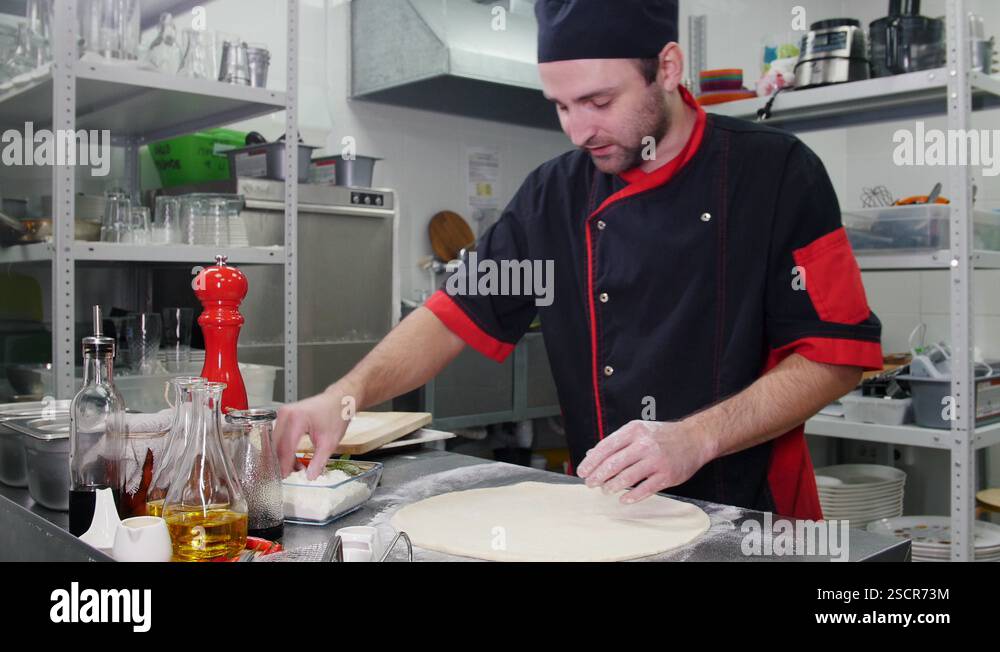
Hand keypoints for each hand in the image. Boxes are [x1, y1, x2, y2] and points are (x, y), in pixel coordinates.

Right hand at [274, 382, 357, 479]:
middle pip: (276, 445)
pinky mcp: (283, 416)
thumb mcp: (330, 442)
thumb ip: (319, 461)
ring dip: (282, 456)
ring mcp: (282, 413)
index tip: (284, 477)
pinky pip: (278, 436)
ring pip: (275, 442)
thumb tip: (309, 477)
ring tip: (296, 466)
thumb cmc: (336, 416)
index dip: (284, 465)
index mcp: (297, 419)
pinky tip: (293, 457)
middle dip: (282, 462)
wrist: (338, 400)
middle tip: (290, 474)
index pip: (285, 447)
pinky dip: (283, 449)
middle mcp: (286, 414)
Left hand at [575, 420, 714, 503]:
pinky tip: (623, 499)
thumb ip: (615, 442)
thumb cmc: (662, 435)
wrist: (694, 438)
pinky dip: (631, 496)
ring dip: (612, 486)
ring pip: (627, 477)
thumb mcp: (638, 431)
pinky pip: (645, 489)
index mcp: (634, 430)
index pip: (606, 447)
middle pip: (613, 463)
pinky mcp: (667, 475)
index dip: (591, 462)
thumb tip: (590, 455)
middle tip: (590, 484)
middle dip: (598, 476)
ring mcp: (656, 460)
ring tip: (605, 490)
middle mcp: (644, 444)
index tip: (582, 471)